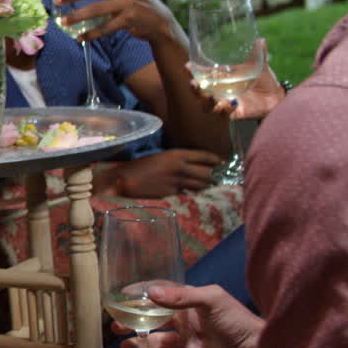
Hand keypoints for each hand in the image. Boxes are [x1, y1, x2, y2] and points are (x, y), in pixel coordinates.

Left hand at [57, 0, 185, 47]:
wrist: (160, 20)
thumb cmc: (135, 3)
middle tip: (56, 0)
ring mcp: (128, 3)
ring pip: (96, 9)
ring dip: (77, 16)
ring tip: (63, 21)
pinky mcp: (129, 19)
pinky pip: (105, 27)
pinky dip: (91, 34)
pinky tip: (80, 37)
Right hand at [96, 150, 221, 197]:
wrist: (124, 180)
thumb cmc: (139, 166)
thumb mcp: (160, 157)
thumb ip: (177, 161)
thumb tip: (193, 168)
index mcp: (176, 154)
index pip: (204, 156)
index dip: (216, 160)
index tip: (223, 163)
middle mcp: (180, 167)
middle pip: (208, 172)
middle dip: (217, 175)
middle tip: (223, 177)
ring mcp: (177, 181)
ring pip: (201, 184)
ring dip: (209, 185)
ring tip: (214, 185)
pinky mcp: (172, 193)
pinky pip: (189, 192)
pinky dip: (194, 192)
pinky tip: (197, 192)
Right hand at [114, 283, 262, 347]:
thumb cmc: (237, 321)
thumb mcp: (211, 301)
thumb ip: (181, 297)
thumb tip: (149, 292)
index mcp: (190, 302)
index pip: (160, 295)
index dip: (140, 295)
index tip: (119, 297)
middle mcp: (187, 320)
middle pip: (154, 320)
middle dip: (134, 322)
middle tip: (115, 325)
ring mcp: (190, 341)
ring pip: (159, 342)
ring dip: (141, 344)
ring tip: (124, 347)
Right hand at [190, 40, 285, 120]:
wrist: (275, 97)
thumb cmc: (263, 80)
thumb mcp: (259, 66)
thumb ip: (259, 54)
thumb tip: (260, 39)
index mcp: (220, 78)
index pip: (202, 75)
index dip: (192, 71)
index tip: (187, 66)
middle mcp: (219, 91)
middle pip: (200, 93)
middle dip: (195, 89)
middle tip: (193, 83)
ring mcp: (225, 103)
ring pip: (207, 106)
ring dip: (207, 102)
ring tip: (212, 98)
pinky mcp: (234, 113)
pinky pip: (225, 114)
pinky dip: (227, 109)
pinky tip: (233, 103)